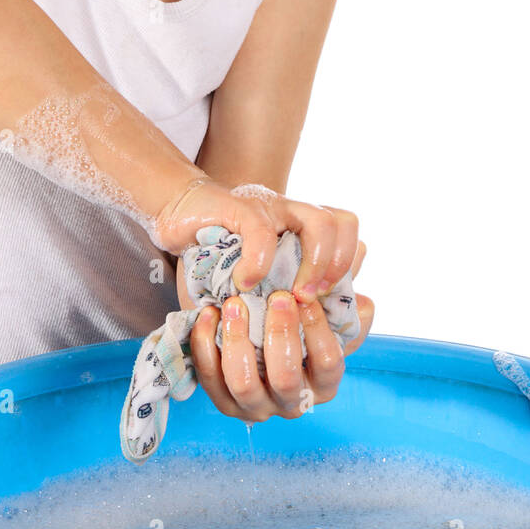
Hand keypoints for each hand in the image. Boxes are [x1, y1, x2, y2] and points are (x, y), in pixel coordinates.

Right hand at [154, 177, 360, 302]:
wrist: (181, 214)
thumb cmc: (220, 255)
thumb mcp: (257, 279)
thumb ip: (287, 294)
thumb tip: (318, 321)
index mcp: (303, 228)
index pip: (348, 231)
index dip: (348, 265)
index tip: (328, 303)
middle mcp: (294, 213)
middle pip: (344, 224)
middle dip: (337, 266)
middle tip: (310, 302)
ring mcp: (272, 207)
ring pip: (320, 223)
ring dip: (313, 265)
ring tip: (289, 297)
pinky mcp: (243, 207)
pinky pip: (262, 232)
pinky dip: (257, 263)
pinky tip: (244, 284)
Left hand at [185, 241, 373, 422]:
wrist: (255, 334)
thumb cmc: (297, 319)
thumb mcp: (322, 304)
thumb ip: (339, 283)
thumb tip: (358, 253)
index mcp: (324, 382)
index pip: (328, 363)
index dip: (318, 330)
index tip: (305, 296)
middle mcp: (291, 401)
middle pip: (286, 379)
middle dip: (280, 334)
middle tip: (275, 297)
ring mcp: (256, 406)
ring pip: (244, 384)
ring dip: (238, 341)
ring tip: (234, 304)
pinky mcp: (224, 401)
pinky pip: (210, 378)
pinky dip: (206, 345)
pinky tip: (208, 314)